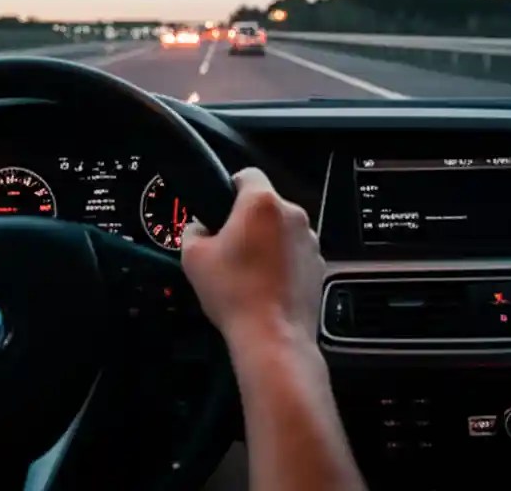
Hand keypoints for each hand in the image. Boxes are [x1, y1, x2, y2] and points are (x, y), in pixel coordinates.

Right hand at [181, 168, 323, 352]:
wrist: (272, 337)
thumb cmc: (234, 294)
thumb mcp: (193, 257)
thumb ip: (192, 230)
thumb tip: (199, 227)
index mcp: (262, 203)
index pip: (246, 174)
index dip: (229, 187)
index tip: (220, 206)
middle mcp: (293, 215)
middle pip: (265, 204)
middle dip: (246, 220)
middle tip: (227, 246)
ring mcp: (310, 240)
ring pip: (281, 230)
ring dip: (266, 241)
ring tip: (246, 271)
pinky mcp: (319, 265)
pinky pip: (295, 253)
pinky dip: (282, 262)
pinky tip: (265, 284)